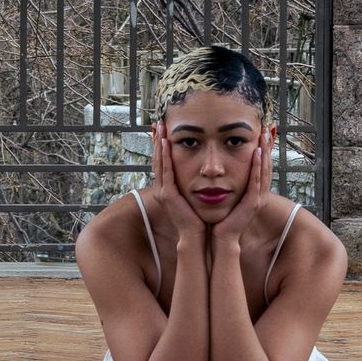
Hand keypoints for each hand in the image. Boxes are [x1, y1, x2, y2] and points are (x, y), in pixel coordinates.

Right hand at [145, 119, 205, 246]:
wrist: (196, 237)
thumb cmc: (199, 219)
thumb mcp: (195, 198)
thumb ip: (195, 185)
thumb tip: (202, 174)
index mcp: (169, 189)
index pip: (164, 163)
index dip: (163, 147)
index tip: (165, 131)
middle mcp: (163, 189)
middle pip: (158, 159)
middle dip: (158, 140)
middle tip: (159, 123)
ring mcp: (163, 191)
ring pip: (159, 162)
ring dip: (159, 144)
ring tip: (160, 127)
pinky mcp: (167, 194)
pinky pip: (166, 170)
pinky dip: (164, 156)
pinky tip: (166, 143)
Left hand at [210, 129, 273, 242]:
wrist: (221, 239)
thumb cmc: (221, 219)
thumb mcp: (226, 197)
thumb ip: (227, 184)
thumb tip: (220, 170)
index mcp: (253, 192)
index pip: (261, 167)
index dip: (263, 151)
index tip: (261, 135)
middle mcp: (258, 194)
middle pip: (266, 166)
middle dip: (267, 147)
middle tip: (267, 130)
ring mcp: (257, 198)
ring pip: (264, 171)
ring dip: (265, 152)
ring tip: (264, 136)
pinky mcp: (252, 203)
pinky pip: (257, 181)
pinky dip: (258, 167)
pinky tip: (257, 154)